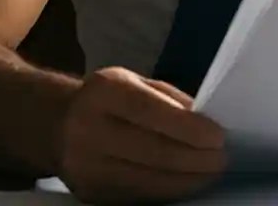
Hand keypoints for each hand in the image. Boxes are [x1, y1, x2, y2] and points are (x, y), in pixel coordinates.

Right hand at [57, 67, 226, 203]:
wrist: (55, 124)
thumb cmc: (107, 99)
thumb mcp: (134, 82)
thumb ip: (169, 100)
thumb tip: (207, 123)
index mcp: (104, 91)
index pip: (150, 111)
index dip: (188, 128)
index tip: (219, 137)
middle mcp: (88, 129)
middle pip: (153, 152)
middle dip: (196, 159)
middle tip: (222, 159)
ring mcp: (86, 166)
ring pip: (149, 181)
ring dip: (187, 180)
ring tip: (210, 173)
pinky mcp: (89, 193)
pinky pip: (138, 196)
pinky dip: (168, 190)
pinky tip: (185, 182)